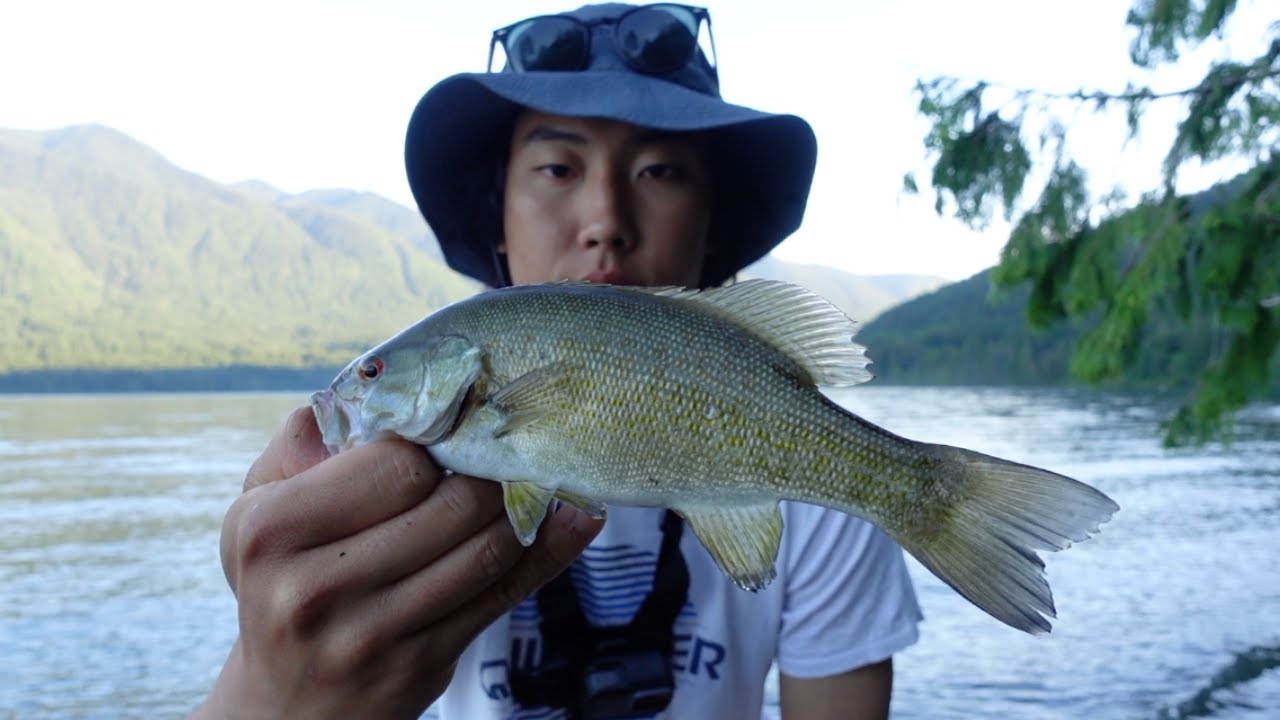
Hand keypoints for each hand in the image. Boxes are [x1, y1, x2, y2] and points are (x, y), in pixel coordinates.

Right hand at [189, 407, 602, 719]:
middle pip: (449, 503)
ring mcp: (370, 634)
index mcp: (270, 530)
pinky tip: (573, 520)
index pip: (395, 463)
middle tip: (514, 445)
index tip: (465, 421)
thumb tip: (377, 385)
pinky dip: (546, 551)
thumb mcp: (259, 512)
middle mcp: (315, 587)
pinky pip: (502, 595)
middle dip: (490, 470)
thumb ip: (305, 445)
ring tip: (539, 477)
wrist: (288, 707)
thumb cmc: (281, 583)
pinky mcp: (421, 666)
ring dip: (525, 507)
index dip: (440, 438)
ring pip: (485, 549)